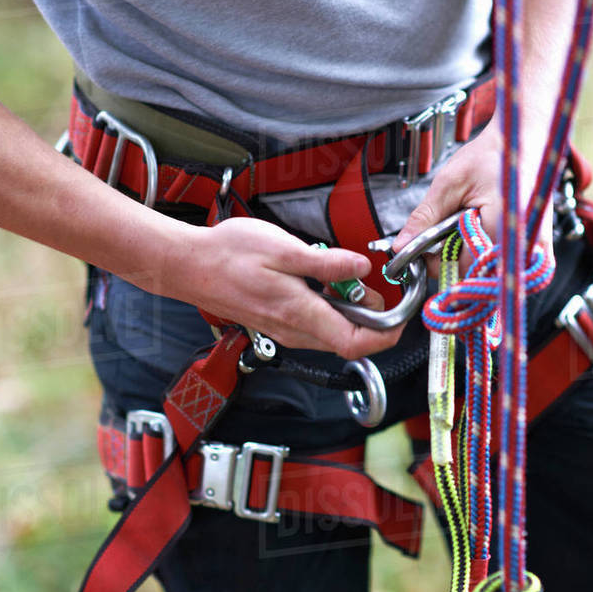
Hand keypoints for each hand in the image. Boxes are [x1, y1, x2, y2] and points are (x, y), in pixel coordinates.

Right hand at [159, 217, 402, 358]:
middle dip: (369, 314)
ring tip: (339, 274)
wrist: (189, 266)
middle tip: (366, 280)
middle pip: (349, 338)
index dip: (387, 334)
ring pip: (332, 331)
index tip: (402, 314)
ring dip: (347, 308)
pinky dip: (328, 305)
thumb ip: (326, 263)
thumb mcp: (284, 249)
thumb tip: (362, 269)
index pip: (357, 342)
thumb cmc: (230, 254)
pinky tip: (318, 278)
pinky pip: (315, 323)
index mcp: (301, 314)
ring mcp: (286, 330)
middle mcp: (295, 331)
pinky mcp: (278, 323)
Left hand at [393, 129, 553, 278]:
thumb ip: (424, 218)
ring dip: (468, 252)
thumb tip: (401, 246)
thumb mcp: (451, 183)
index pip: (458, 268)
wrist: (525, 137)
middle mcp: (525, 249)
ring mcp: (534, 251)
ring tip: (468, 219)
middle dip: (451, 255)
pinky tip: (482, 226)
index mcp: (504, 231)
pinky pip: (502, 263)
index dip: (433, 260)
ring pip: (486, 269)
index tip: (420, 248)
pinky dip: (485, 249)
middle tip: (447, 225)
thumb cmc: (495, 153)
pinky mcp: (536, 249)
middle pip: (473, 272)